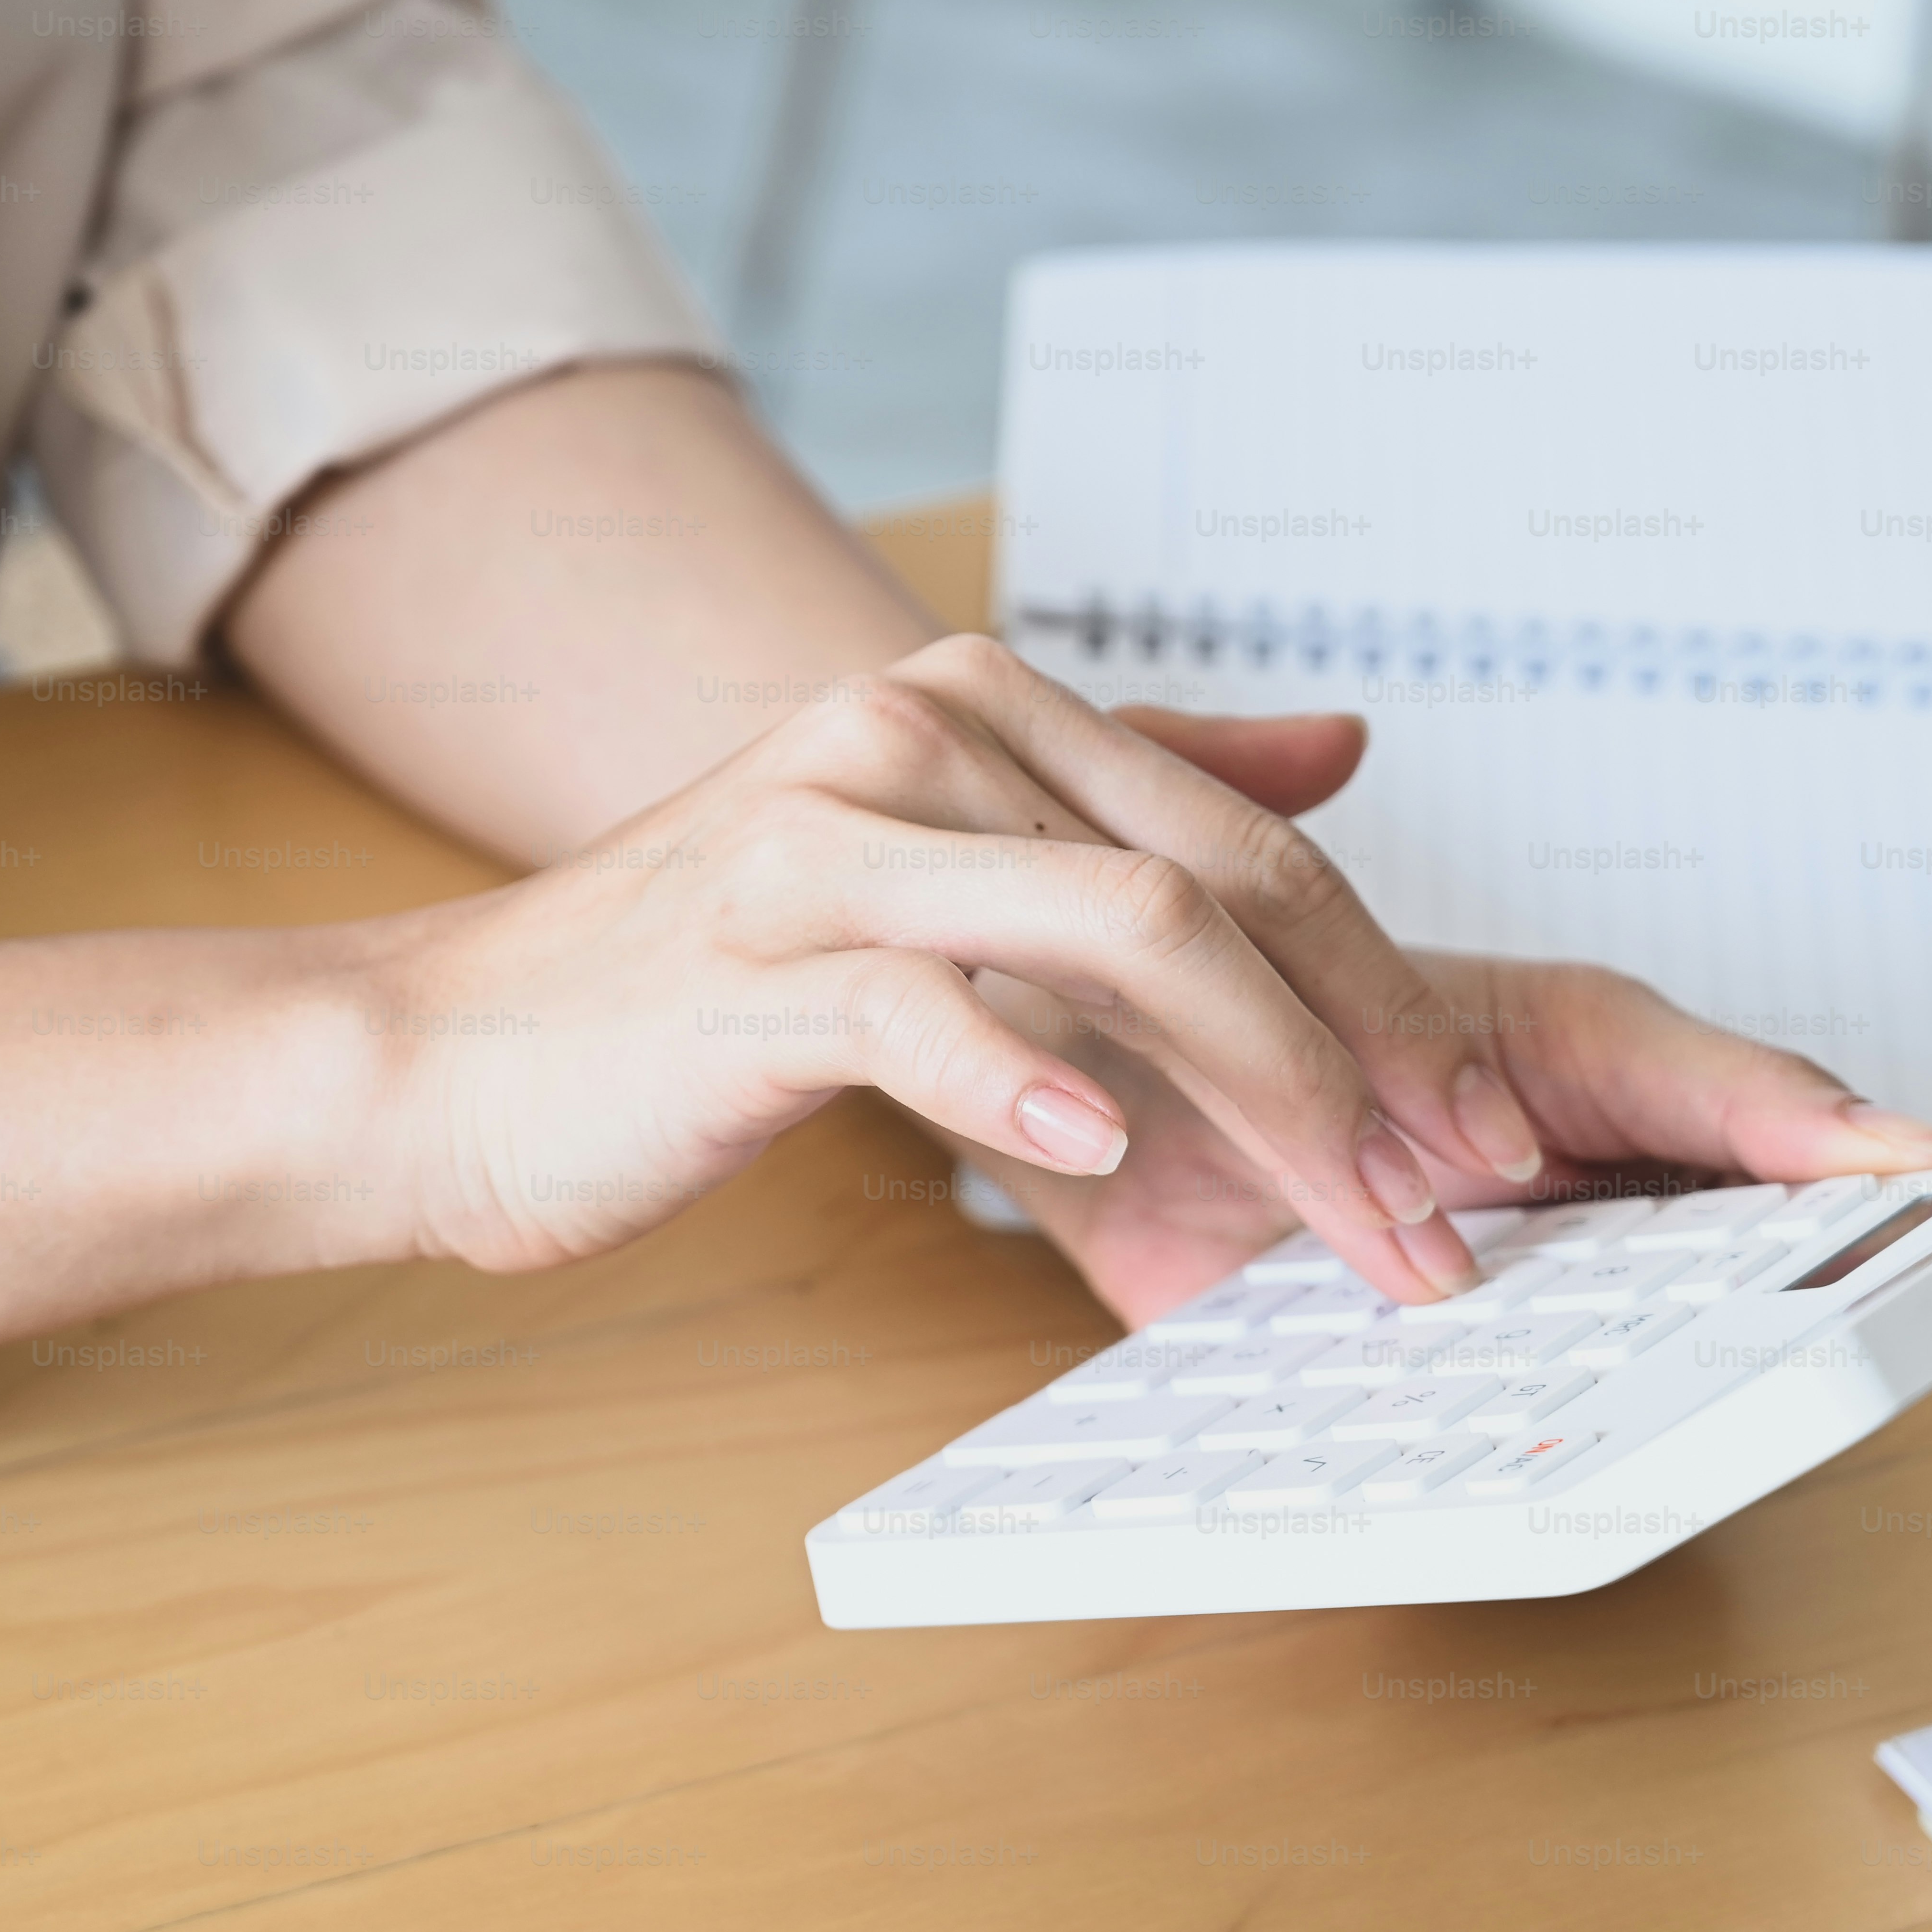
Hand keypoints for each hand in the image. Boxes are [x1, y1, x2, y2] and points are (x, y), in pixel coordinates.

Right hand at [365, 635, 1931, 1311]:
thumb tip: (1339, 745)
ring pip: (1126, 940)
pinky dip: (1034, 1094)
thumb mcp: (943, 867)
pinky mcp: (753, 963)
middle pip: (1219, 890)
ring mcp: (830, 838)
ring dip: (1272, 1098)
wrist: (453, 1053)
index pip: (1250, 842)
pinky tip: (1106, 1162)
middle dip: (1368, 1060)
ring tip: (1352, 1226)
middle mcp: (914, 732)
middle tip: (1456, 1205)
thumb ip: (1130, 799)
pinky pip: (928, 1017)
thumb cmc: (707, 989)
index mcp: (975, 705)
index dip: (1385, 988)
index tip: (1478, 1129)